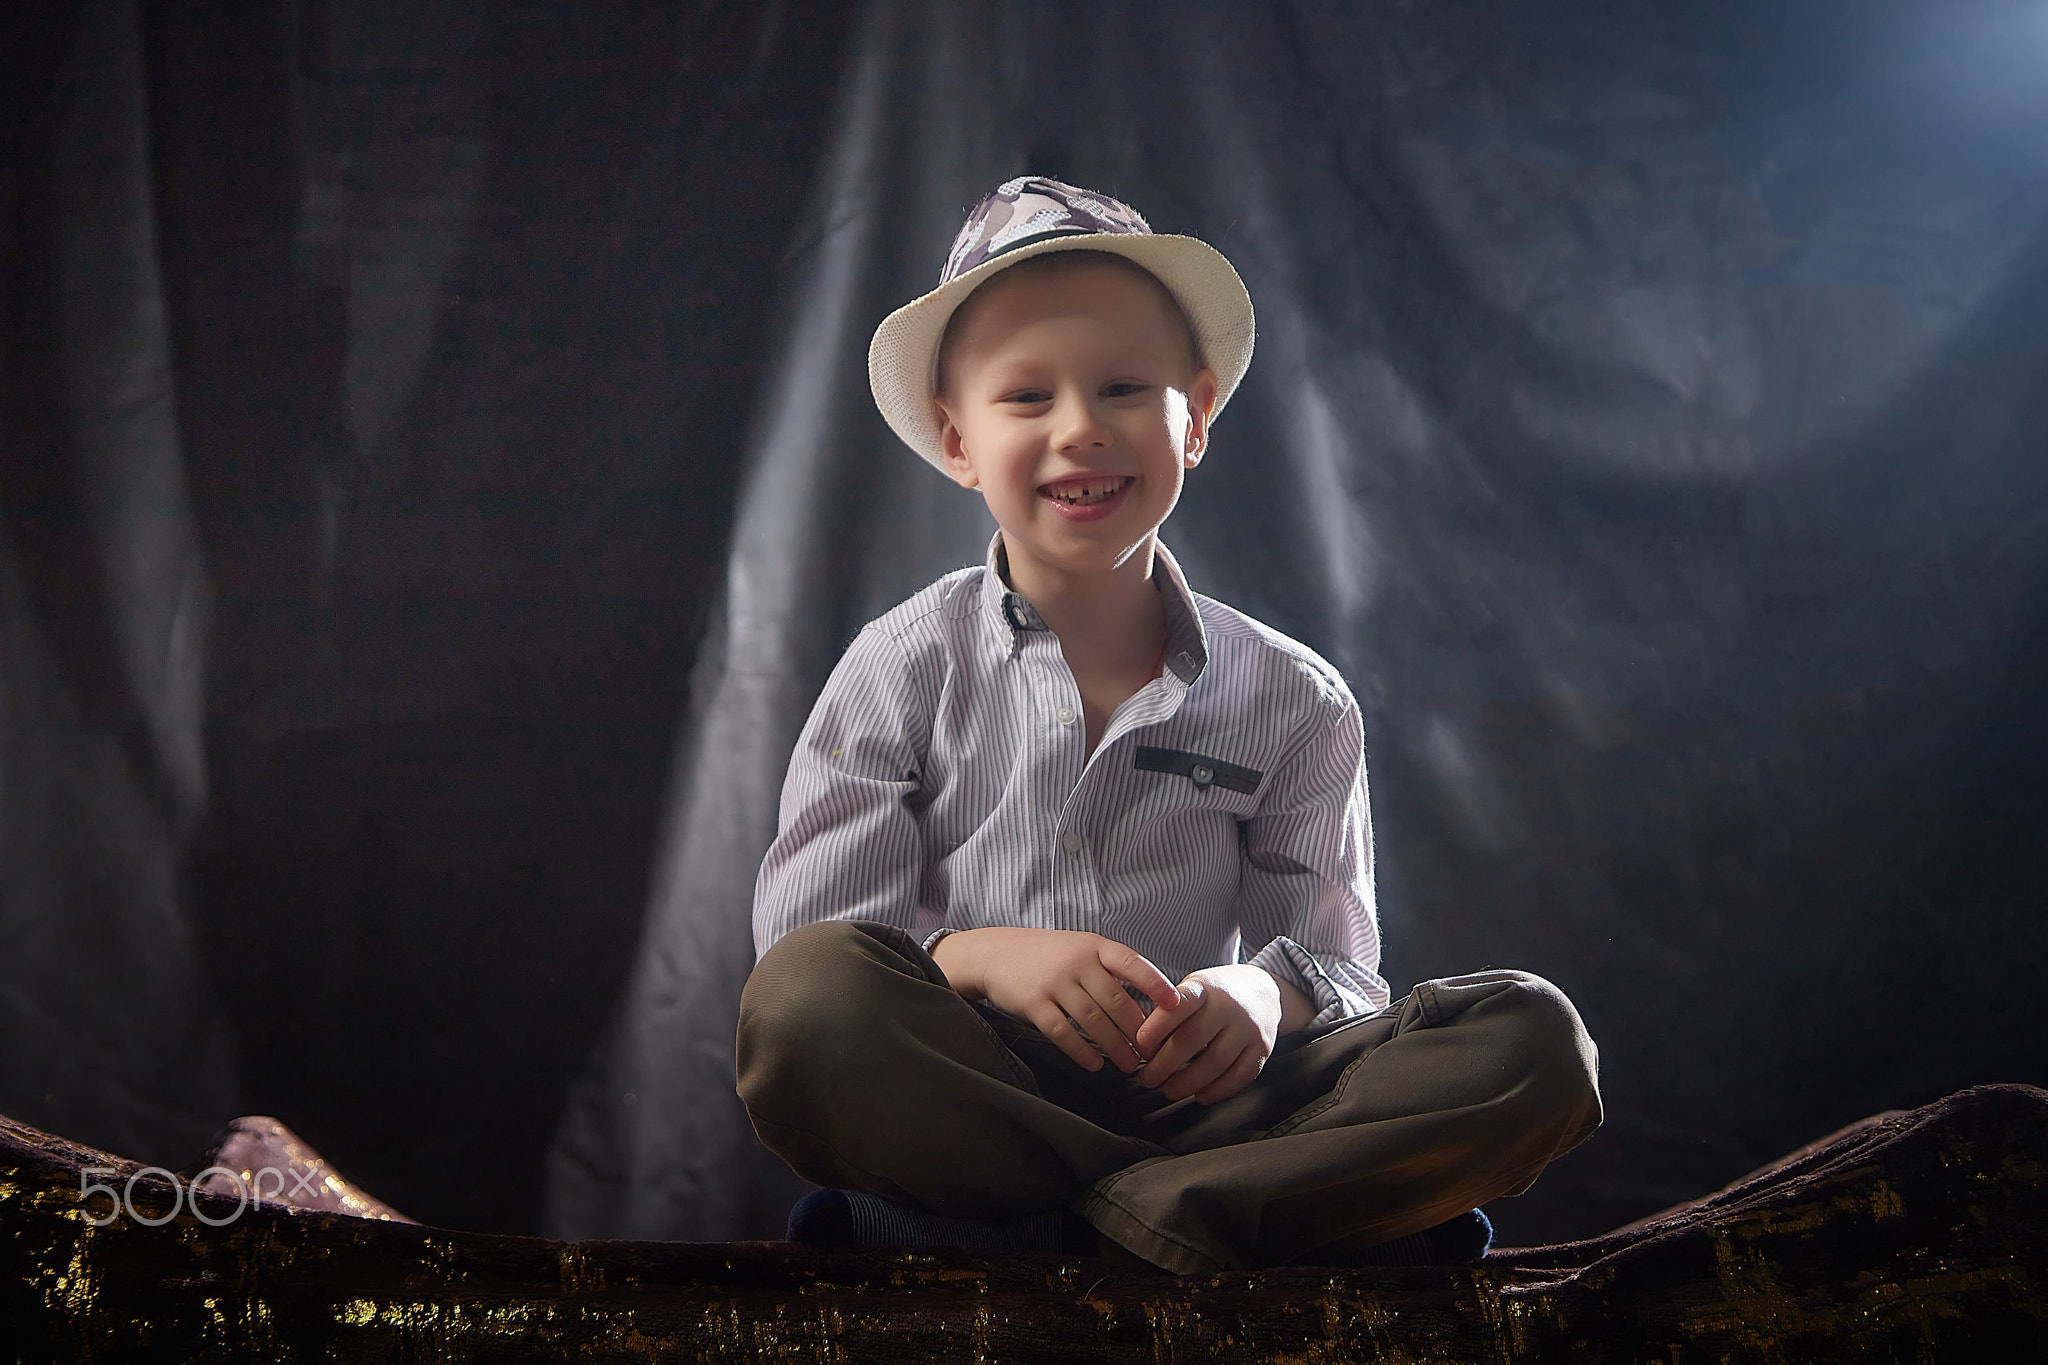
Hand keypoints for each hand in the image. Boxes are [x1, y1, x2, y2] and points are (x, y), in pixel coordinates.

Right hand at [930, 927, 1179, 1072]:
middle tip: (1152, 1052)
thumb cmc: (1047, 955)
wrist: (995, 954)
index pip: (1131, 963)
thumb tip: (1151, 1002)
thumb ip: (1110, 968)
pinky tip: (1095, 1064)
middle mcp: (1076, 962)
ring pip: (1093, 1020)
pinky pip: (1063, 1032)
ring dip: (1114, 1046)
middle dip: (1137, 1030)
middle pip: (1116, 1000)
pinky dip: (1081, 1051)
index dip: (1156, 984)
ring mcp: (1054, 982)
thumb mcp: (1080, 948)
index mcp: (1093, 946)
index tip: (1176, 1005)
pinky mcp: (1034, 1003)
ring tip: (1129, 1065)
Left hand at [1133, 964, 1290, 1103]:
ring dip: (1188, 1082)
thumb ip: (1170, 1012)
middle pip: (1193, 1039)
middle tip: (1148, 1077)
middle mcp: (1229, 1006)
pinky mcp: (1263, 1049)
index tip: (1140, 1044)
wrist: (1263, 991)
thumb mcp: (1193, 989)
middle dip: (1164, 1064)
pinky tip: (1200, 1094)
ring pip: (1216, 1062)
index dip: (1158, 1026)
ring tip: (1170, 1089)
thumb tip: (1140, 1046)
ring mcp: (1249, 1028)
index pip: (1179, 1005)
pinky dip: (1218, 1090)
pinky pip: (1240, 1076)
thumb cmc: (1217, 995)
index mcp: (1205, 988)